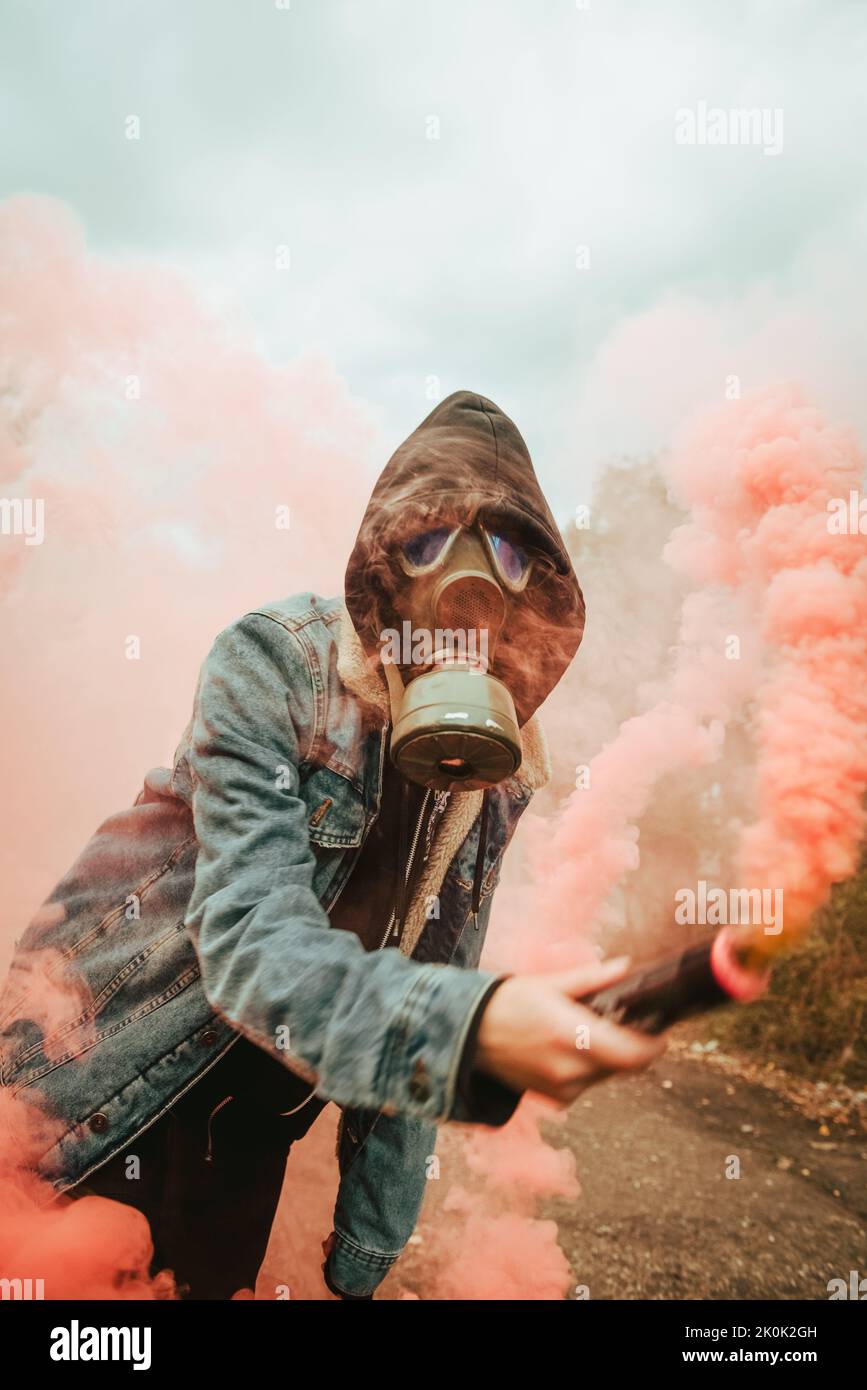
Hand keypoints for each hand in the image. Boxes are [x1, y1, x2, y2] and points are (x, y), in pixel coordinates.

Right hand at [474, 957, 666, 1105]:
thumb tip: (626, 967)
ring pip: (608, 1075)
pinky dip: (591, 1067)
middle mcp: (570, 1069)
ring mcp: (563, 1088)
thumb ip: (592, 980)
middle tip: (628, 1023)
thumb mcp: (550, 984)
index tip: (660, 1033)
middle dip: (632, 1046)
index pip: (633, 1056)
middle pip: (625, 1066)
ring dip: (610, 1057)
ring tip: (592, 1031)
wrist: (469, 1036)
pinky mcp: (557, 1098)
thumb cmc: (509, 1003)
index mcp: (571, 1036)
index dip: (653, 1047)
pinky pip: (588, 1084)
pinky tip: (572, 1047)